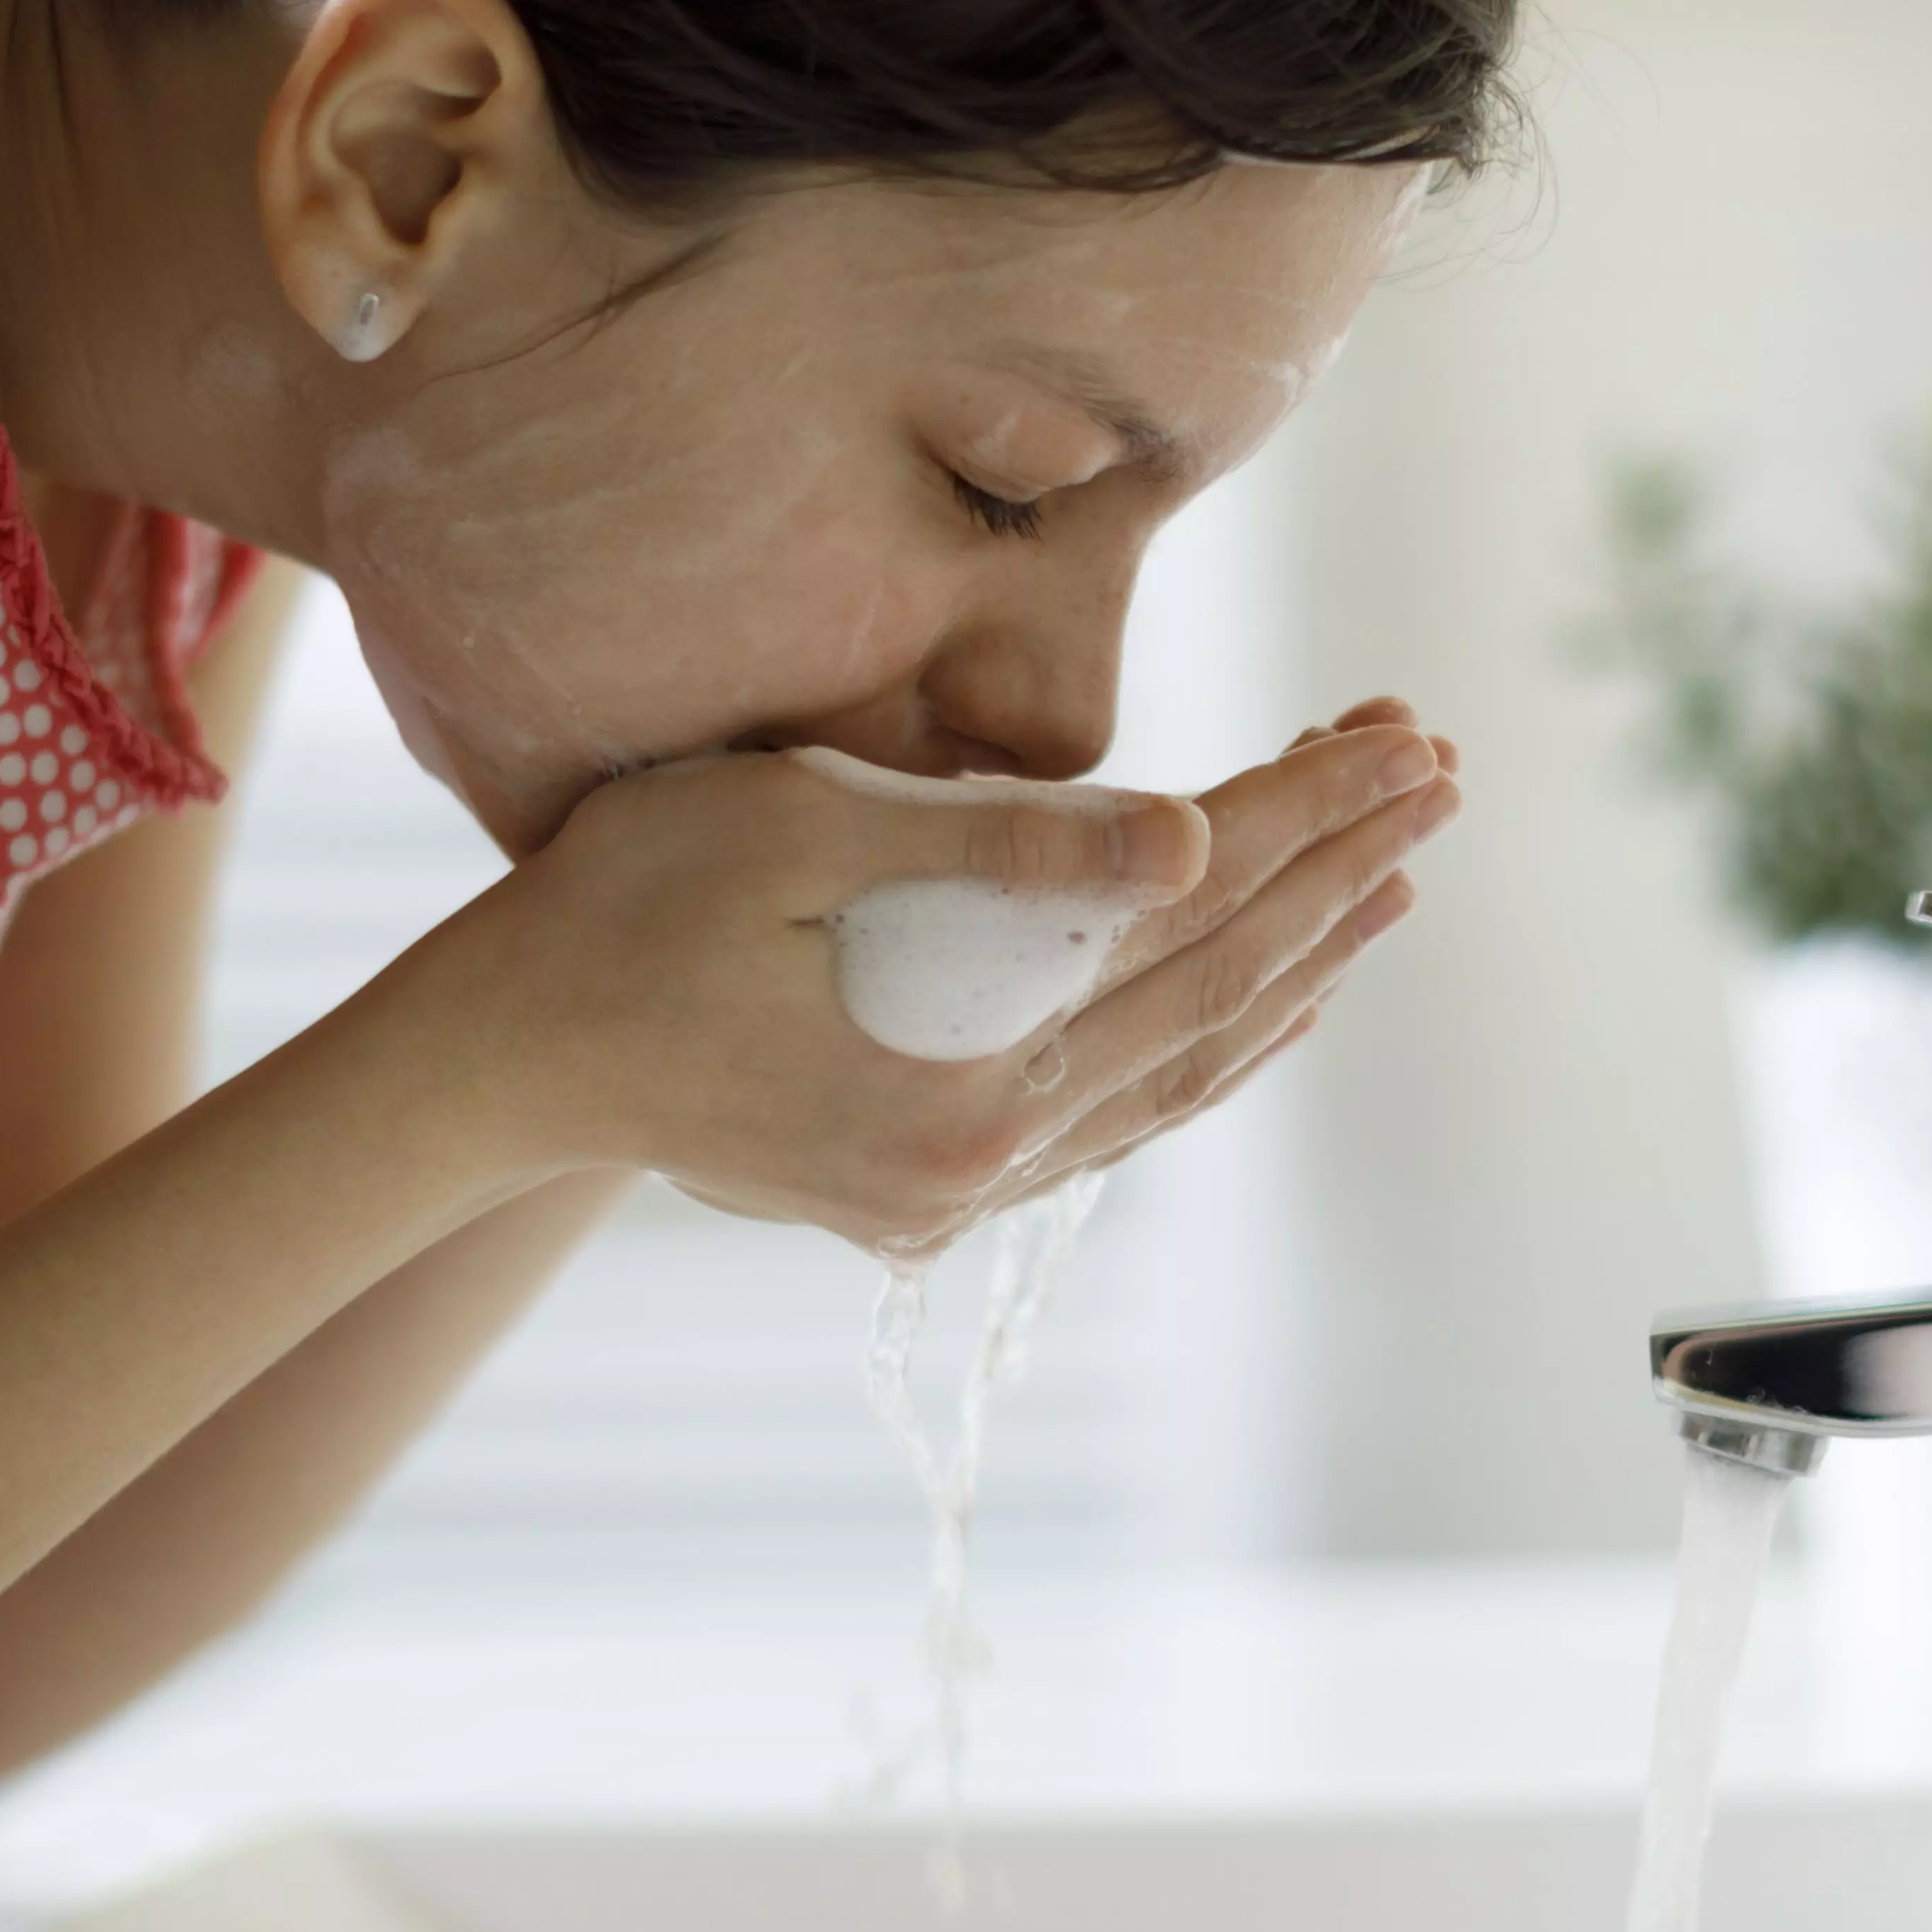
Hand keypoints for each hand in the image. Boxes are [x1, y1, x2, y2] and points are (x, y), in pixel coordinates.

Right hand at [389, 708, 1450, 1253]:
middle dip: (1331, 878)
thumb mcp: (794, 825)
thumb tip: (1191, 843)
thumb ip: (1001, 842)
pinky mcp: (926, 1189)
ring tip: (1390, 886)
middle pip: (1209, 994)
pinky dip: (1203, 1053)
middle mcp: (985, 1149)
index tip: (1404, 741)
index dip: (1303, 814)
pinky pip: (1114, 1119)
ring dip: (1293, 973)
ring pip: (1180, 1074)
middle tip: (1435, 785)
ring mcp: (959, 1185)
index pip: (1186, 910)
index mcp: (964, 1058)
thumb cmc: (618, 907)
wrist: (496, 1061)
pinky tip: (1262, 1009)